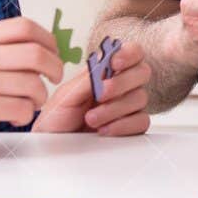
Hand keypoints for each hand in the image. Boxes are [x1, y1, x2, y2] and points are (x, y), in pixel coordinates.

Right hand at [0, 17, 63, 159]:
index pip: (25, 26)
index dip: (48, 40)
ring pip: (34, 84)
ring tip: (29, 104)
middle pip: (37, 53)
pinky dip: (26, 115)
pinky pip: (23, 108)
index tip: (53, 54)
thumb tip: (40, 49)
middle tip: (53, 80)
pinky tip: (14, 117)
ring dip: (40, 97)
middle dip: (55, 68)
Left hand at [35, 40, 150, 135]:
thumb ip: (88, 79)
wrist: (54, 144)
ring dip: (114, 108)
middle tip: (101, 94)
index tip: (115, 63)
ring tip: (91, 118)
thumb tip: (107, 63)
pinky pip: (141, 121)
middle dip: (122, 82)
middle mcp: (121, 86)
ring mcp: (128, 106)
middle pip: (142, 72)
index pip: (131, 52)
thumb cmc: (57, 117)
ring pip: (141, 98)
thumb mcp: (66, 94)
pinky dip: (122, 125)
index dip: (129, 54)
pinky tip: (104, 129)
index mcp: (105, 71)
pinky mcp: (132, 126)